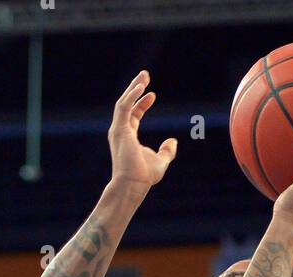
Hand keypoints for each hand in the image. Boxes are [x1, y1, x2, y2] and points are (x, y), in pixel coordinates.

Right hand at [108, 70, 176, 192]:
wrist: (132, 186)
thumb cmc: (144, 177)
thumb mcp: (161, 162)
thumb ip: (167, 151)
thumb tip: (173, 141)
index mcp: (128, 136)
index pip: (133, 114)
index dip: (142, 103)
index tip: (153, 94)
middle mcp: (121, 131)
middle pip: (127, 104)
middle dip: (135, 88)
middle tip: (145, 74)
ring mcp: (118, 130)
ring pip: (123, 102)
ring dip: (133, 87)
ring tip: (143, 76)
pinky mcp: (119, 130)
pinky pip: (124, 107)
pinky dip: (131, 96)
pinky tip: (140, 87)